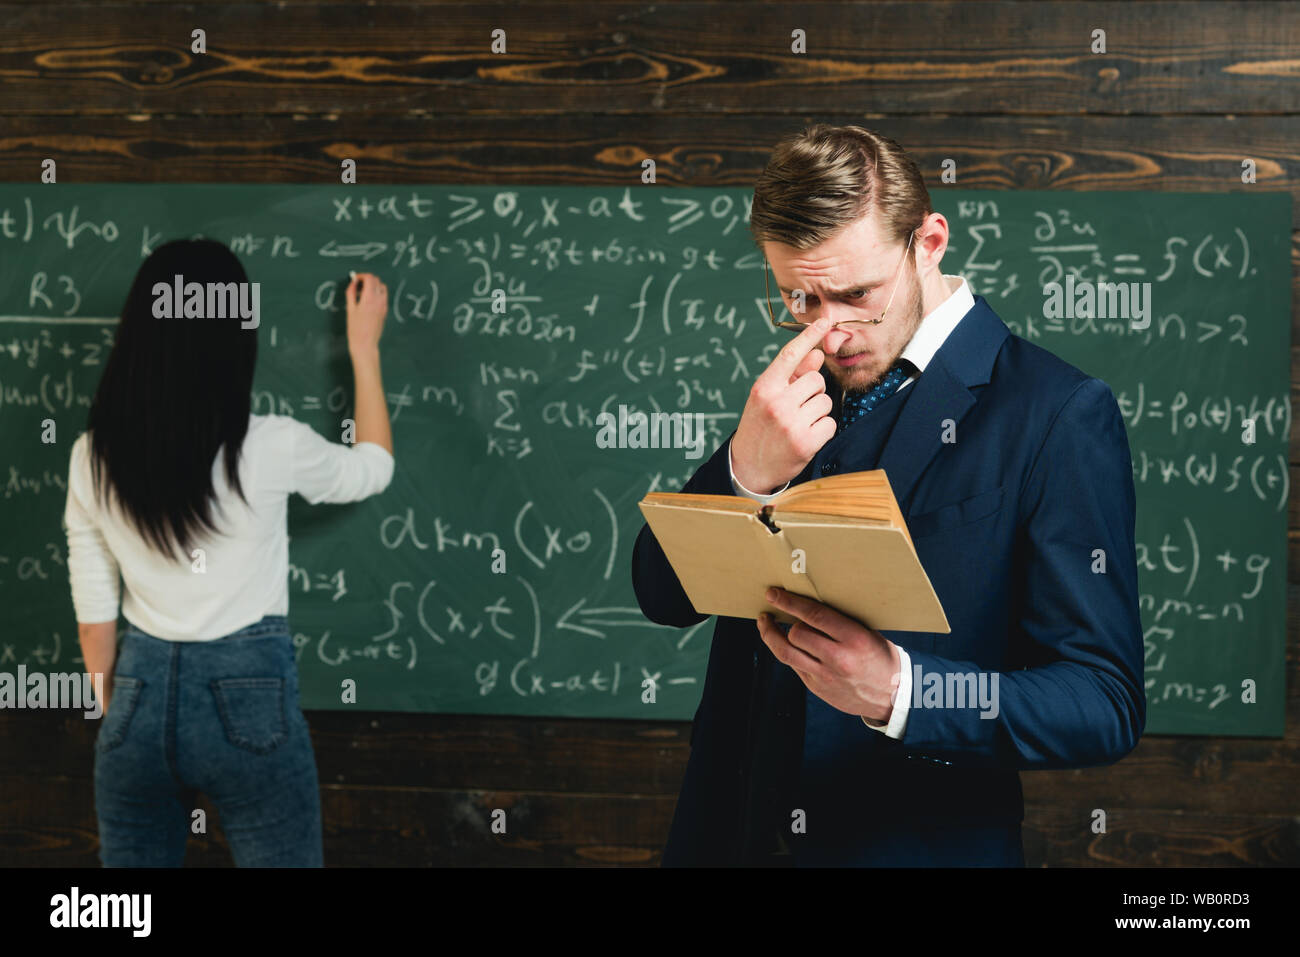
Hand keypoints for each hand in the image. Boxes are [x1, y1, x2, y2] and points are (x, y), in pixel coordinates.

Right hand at [346, 272, 387, 353]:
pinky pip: (383, 296)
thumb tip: (353, 282)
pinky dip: (377, 293)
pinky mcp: (385, 311)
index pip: (370, 278)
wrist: (366, 343)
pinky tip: (368, 300)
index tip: (355, 279)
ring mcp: (384, 305)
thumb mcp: (350, 309)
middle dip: (367, 279)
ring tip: (362, 293)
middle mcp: (379, 300)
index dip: (361, 276)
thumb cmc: (355, 329)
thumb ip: (351, 293)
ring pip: (382, 287)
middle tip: (357, 285)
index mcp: (369, 298)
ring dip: (373, 285)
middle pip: (377, 280)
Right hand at [730, 318, 836, 492]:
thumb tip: (817, 354)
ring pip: (825, 401)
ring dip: (818, 412)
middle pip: (816, 380)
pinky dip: (823, 430)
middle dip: (814, 391)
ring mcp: (791, 423)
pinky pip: (830, 423)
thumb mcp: (767, 399)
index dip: (809, 336)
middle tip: (799, 407)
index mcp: (764, 388)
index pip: (790, 355)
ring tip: (799, 424)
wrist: (749, 468)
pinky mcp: (806, 443)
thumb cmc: (760, 427)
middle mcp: (776, 403)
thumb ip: (792, 377)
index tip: (825, 321)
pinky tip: (806, 437)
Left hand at [756, 586, 900, 722]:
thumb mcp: (869, 634)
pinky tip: (784, 642)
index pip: (814, 615)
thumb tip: (809, 602)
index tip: (774, 593)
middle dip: (785, 620)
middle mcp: (838, 659)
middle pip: (796, 634)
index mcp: (854, 639)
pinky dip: (787, 651)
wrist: (891, 697)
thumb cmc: (881, 658)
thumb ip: (841, 622)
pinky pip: (794, 665)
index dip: (790, 603)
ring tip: (765, 623)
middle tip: (779, 608)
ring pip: (786, 653)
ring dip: (771, 635)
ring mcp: (825, 676)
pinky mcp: (817, 688)